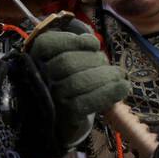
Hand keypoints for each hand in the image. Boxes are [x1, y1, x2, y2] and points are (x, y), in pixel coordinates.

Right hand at [27, 25, 129, 151]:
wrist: (65, 116)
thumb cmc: (70, 81)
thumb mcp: (67, 57)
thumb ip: (76, 45)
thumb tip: (92, 40)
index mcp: (36, 60)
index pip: (47, 44)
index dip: (72, 41)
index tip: (95, 44)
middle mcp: (39, 79)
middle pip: (66, 62)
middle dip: (94, 60)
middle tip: (109, 64)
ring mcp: (51, 99)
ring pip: (77, 81)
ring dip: (105, 75)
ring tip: (118, 75)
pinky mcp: (66, 117)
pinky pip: (86, 102)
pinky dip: (108, 93)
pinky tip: (122, 87)